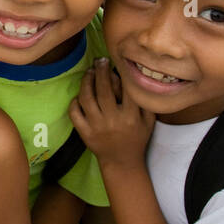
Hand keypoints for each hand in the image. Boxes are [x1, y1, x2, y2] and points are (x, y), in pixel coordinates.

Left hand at [69, 58, 153, 172]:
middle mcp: (114, 121)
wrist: (122, 162)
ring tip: (89, 72)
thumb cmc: (137, 138)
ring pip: (87, 98)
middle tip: (99, 60)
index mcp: (131, 117)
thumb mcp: (148, 121)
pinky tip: (79, 95)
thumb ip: (145, 101)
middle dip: (100, 71)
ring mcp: (97, 127)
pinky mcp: (85, 134)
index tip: (115, 61)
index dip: (119, 72)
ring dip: (86, 81)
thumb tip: (135, 76)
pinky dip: (74, 102)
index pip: (124, 88)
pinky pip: (75, 113)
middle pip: (103, 90)